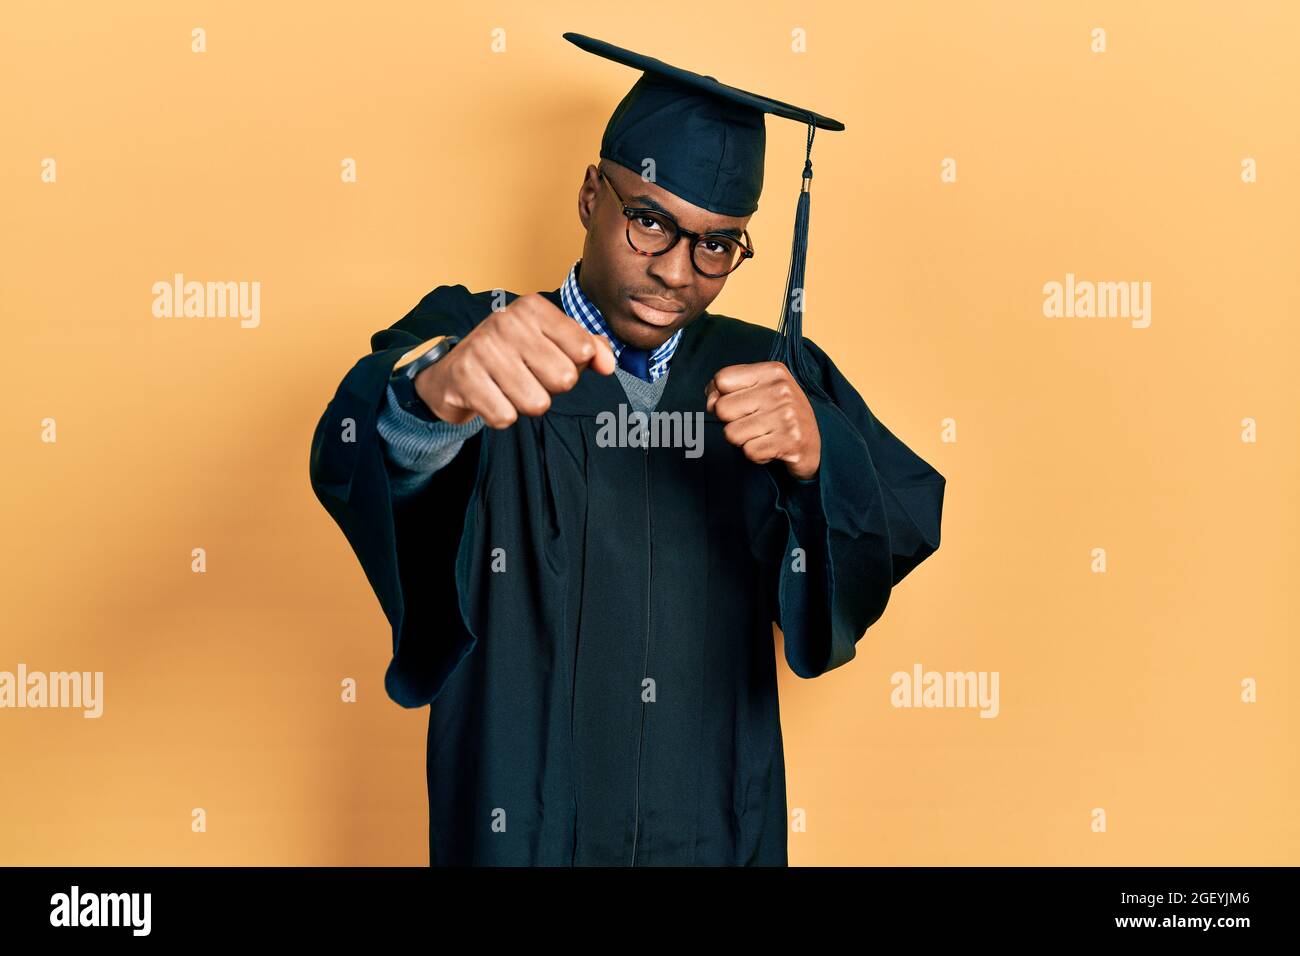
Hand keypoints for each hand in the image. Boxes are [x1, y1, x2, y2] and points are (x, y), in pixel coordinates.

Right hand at [416, 293, 615, 427]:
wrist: (454, 372)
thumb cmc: (514, 356)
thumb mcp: (552, 342)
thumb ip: (589, 347)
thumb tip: (608, 365)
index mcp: (533, 308)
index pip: (584, 350)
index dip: (576, 365)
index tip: (553, 359)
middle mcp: (506, 322)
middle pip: (565, 379)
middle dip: (551, 388)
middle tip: (528, 376)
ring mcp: (482, 349)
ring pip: (537, 403)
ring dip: (527, 404)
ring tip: (510, 388)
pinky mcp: (464, 378)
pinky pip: (506, 417)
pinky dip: (502, 416)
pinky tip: (491, 397)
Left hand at [704, 361, 820, 479]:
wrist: (815, 443)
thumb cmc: (779, 414)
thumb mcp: (759, 390)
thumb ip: (729, 389)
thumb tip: (710, 402)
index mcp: (773, 371)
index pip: (721, 380)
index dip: (719, 396)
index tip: (736, 404)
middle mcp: (781, 390)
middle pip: (722, 409)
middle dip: (731, 421)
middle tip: (753, 423)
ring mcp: (787, 415)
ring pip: (731, 434)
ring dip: (743, 441)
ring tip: (763, 435)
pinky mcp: (790, 441)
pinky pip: (749, 452)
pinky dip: (756, 455)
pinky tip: (771, 447)